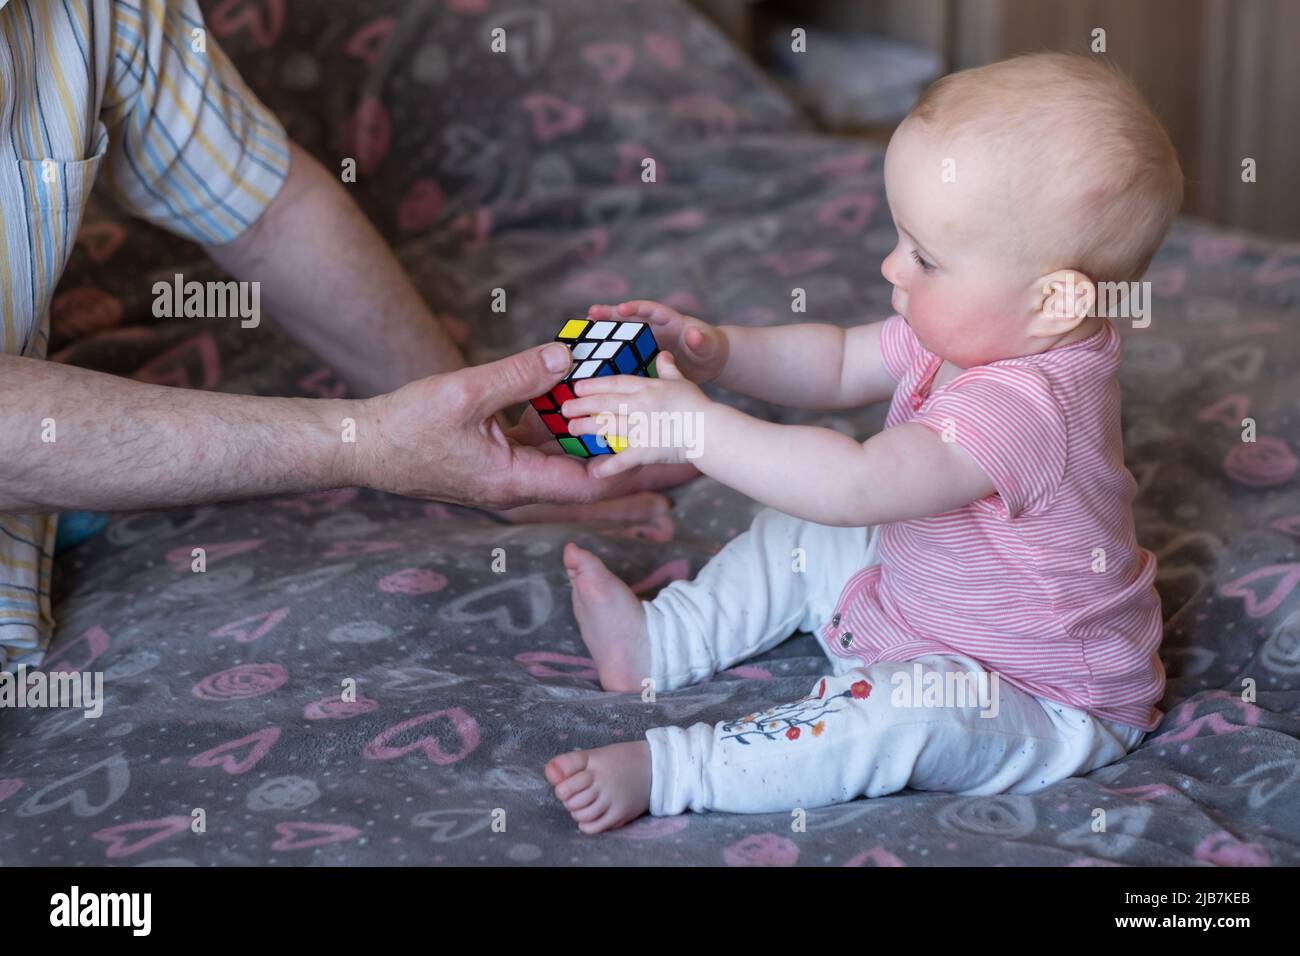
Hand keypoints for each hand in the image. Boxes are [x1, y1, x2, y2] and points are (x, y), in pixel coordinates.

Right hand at [354, 344, 699, 508]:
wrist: (362, 448)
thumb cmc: (404, 428)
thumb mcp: (463, 394)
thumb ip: (518, 375)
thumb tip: (568, 355)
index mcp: (514, 483)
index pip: (589, 484)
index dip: (633, 470)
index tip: (670, 456)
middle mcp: (517, 489)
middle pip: (590, 485)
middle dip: (635, 475)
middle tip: (681, 468)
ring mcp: (508, 479)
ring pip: (569, 468)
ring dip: (605, 455)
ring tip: (649, 444)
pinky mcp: (497, 465)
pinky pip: (545, 453)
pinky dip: (568, 436)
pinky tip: (588, 414)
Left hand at [561, 352, 711, 478]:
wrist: (711, 430)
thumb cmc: (699, 406)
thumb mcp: (682, 382)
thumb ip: (669, 370)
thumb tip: (663, 354)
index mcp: (649, 388)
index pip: (616, 383)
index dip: (595, 384)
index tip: (577, 385)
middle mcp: (641, 406)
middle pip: (606, 403)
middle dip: (583, 405)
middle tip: (565, 407)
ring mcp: (643, 428)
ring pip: (609, 426)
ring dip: (588, 427)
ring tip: (571, 429)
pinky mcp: (648, 450)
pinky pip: (625, 459)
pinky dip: (609, 467)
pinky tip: (594, 472)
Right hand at [587, 300, 728, 383]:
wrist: (709, 364)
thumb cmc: (711, 349)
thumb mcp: (709, 345)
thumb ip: (701, 340)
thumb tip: (693, 333)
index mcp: (671, 321)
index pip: (652, 310)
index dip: (636, 308)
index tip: (621, 308)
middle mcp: (655, 328)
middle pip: (630, 319)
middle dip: (611, 316)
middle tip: (590, 314)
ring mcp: (648, 342)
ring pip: (623, 336)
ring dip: (605, 335)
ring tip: (583, 334)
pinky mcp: (644, 356)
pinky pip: (626, 355)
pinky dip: (612, 357)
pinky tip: (594, 362)